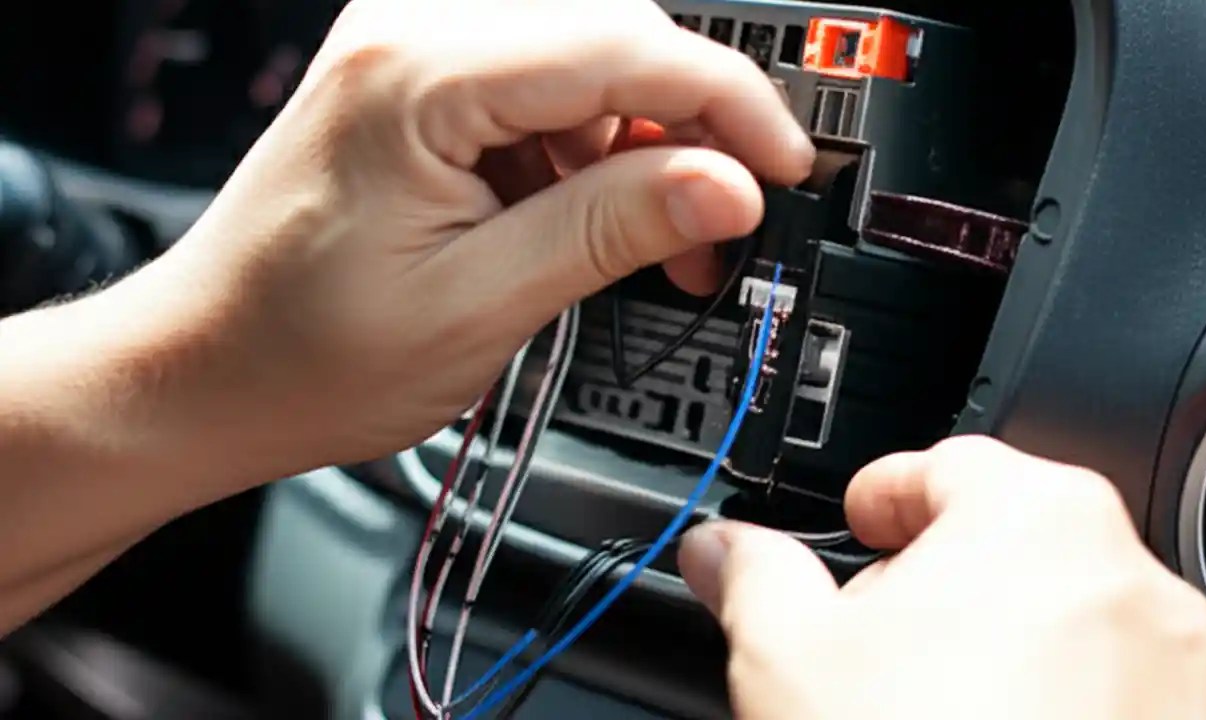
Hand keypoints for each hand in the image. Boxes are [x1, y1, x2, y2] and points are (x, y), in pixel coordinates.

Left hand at [105, 0, 813, 479]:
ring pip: (587, 68)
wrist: (206, 372)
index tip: (785, 167)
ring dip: (642, 151)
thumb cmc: (301, 353)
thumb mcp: (479, 304)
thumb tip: (726, 185)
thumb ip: (609, 229)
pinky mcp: (419, 90)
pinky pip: (542, 96)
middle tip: (722, 225)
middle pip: (612, 39)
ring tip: (656, 249)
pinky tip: (597, 225)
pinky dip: (590, 158)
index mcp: (418, 73)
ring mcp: (411, 56)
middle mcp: (410, 34)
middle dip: (688, 132)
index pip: (623, 45)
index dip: (727, 105)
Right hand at [678, 437, 1205, 719]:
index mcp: (1034, 520)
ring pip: (1071, 617)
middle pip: (1010, 541)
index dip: (880, 497)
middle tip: (879, 636)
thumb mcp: (789, 654)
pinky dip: (1070, 702)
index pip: (944, 465)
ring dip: (1007, 640)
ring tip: (939, 705)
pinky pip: (1125, 689)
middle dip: (938, 579)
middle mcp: (1131, 582)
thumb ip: (753, 574)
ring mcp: (1180, 668)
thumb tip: (721, 549)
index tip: (857, 527)